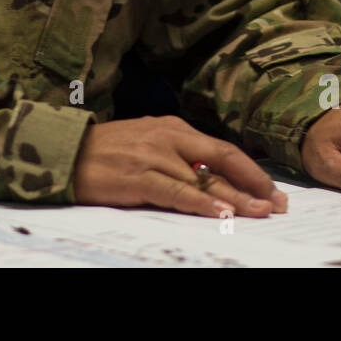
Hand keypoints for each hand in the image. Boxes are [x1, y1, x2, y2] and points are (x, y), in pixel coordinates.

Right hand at [72, 116, 288, 217]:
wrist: (62, 151)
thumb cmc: (103, 152)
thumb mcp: (144, 142)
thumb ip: (176, 153)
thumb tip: (211, 177)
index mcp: (171, 127)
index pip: (221, 149)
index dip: (250, 170)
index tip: (272, 190)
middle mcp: (168, 138)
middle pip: (222, 160)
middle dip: (254, 183)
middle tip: (278, 204)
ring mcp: (153, 156)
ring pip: (204, 179)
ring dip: (236, 198)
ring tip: (261, 212)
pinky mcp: (138, 177)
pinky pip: (177, 192)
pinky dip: (201, 203)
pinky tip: (221, 213)